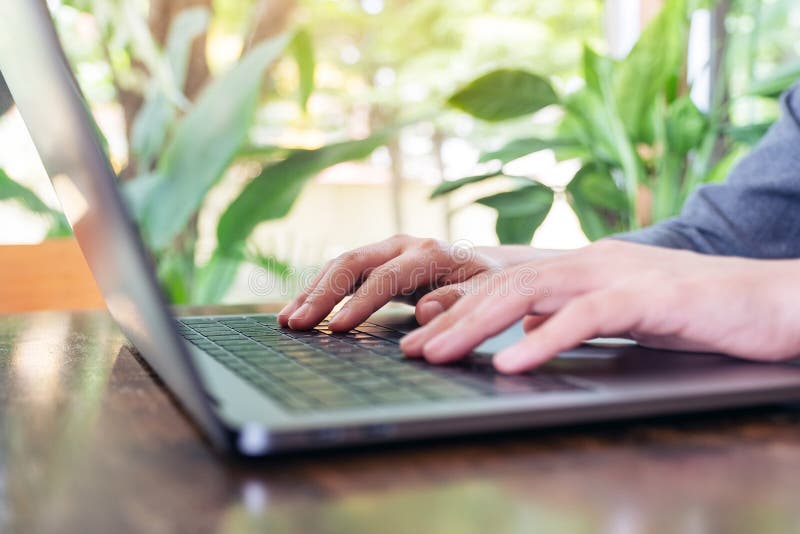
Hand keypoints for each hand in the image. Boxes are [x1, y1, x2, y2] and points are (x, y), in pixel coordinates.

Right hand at [278, 234, 506, 330]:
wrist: (489, 267)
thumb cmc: (489, 286)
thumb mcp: (487, 296)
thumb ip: (459, 303)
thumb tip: (427, 311)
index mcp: (431, 253)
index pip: (386, 277)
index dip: (359, 303)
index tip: (336, 329)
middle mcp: (404, 245)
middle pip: (353, 263)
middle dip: (322, 294)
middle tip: (297, 324)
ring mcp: (388, 250)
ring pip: (341, 265)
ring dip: (312, 291)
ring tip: (288, 320)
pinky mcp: (378, 261)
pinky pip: (342, 272)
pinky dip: (319, 290)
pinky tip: (300, 310)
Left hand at [399, 240, 799, 372]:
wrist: (771, 298)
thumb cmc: (695, 310)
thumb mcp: (619, 312)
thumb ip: (570, 315)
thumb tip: (523, 331)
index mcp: (581, 267)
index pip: (507, 282)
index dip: (460, 305)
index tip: (422, 330)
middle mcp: (590, 262)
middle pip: (505, 284)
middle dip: (454, 317)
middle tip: (413, 349)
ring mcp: (618, 274)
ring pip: (530, 292)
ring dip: (478, 325)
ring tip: (440, 354)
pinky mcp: (649, 296)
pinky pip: (585, 317)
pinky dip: (543, 340)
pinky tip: (511, 362)